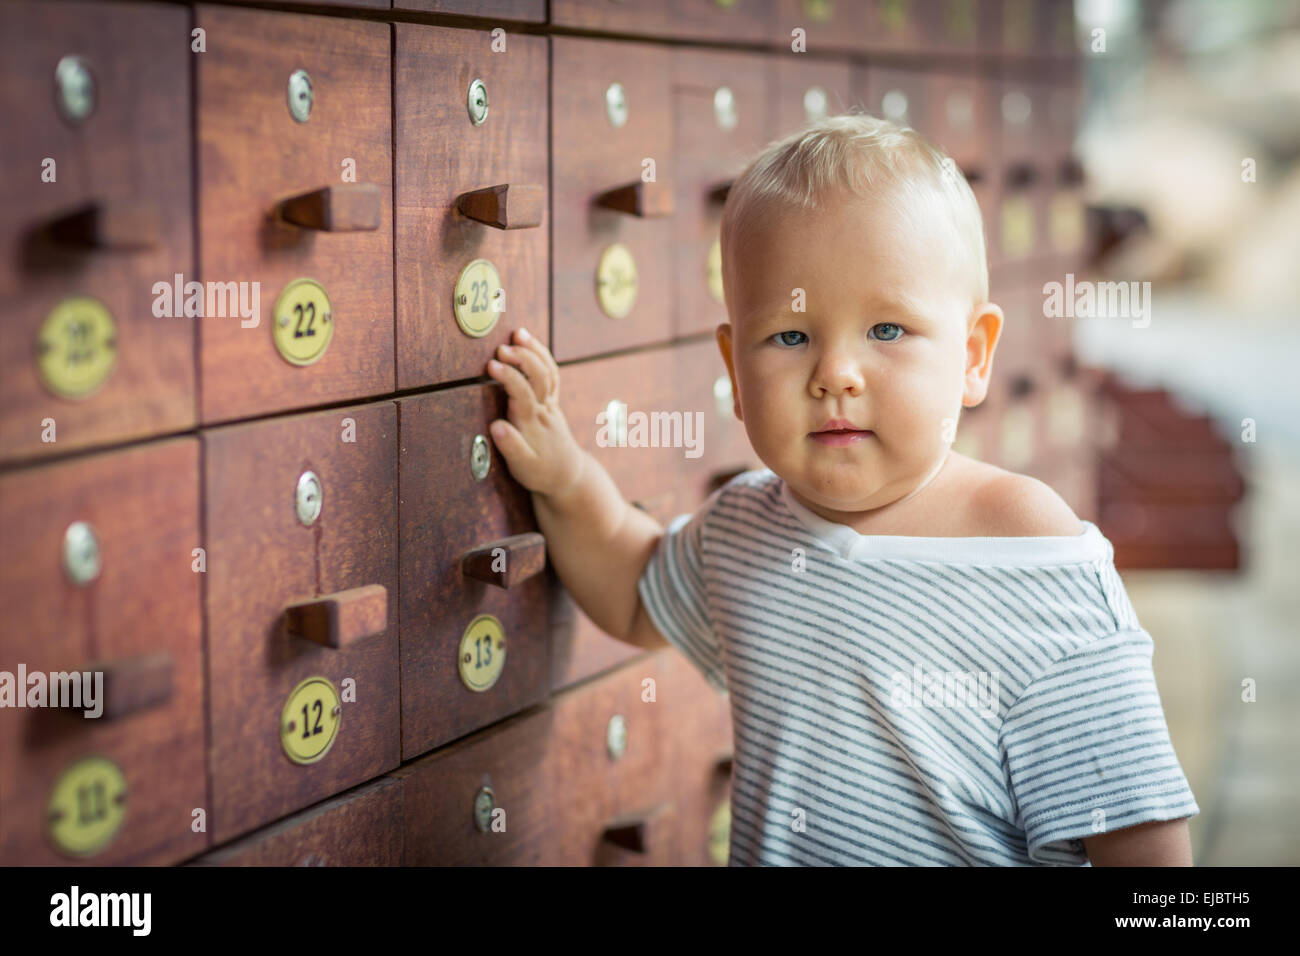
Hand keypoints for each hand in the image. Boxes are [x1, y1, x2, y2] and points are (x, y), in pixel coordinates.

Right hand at [485, 328, 585, 500]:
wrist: (566, 475)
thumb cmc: (541, 472)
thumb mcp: (523, 467)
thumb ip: (511, 446)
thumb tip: (497, 426)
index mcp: (532, 423)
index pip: (522, 393)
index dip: (509, 377)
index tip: (491, 365)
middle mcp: (544, 409)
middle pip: (539, 377)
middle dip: (522, 359)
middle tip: (502, 348)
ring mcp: (551, 404)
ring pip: (548, 372)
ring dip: (534, 350)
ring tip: (519, 333)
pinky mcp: (552, 402)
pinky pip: (552, 373)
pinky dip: (542, 355)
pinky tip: (530, 344)